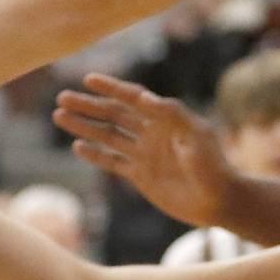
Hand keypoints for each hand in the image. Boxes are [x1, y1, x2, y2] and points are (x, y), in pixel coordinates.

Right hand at [54, 74, 231, 226]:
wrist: (219, 201)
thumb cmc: (215, 166)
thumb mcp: (198, 136)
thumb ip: (174, 115)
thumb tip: (145, 98)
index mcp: (167, 118)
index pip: (134, 97)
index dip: (112, 87)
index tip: (89, 78)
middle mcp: (152, 132)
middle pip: (115, 114)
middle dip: (89, 105)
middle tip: (62, 97)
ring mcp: (145, 153)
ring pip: (109, 136)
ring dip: (85, 126)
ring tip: (59, 116)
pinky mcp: (141, 175)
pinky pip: (113, 162)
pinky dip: (95, 154)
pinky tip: (77, 146)